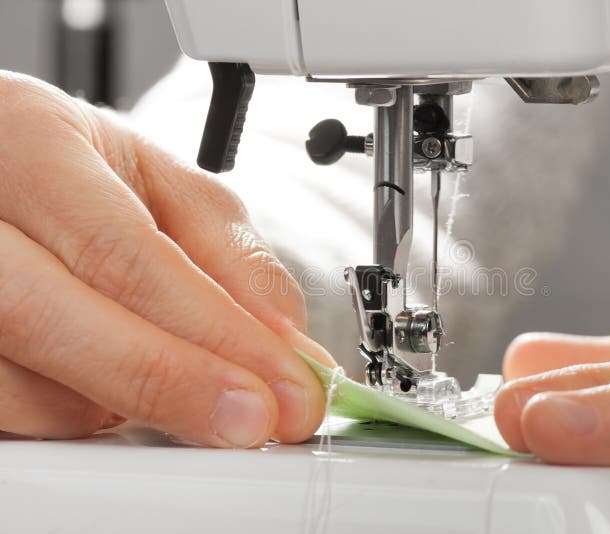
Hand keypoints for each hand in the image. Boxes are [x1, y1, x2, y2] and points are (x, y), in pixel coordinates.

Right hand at [0, 71, 334, 447]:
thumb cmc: (79, 171)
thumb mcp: (162, 183)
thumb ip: (231, 257)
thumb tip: (288, 347)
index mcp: (28, 143)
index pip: (119, 252)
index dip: (212, 331)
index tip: (286, 385)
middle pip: (46, 318)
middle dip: (170, 382)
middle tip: (253, 418)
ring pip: (21, 385)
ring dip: (117, 400)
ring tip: (164, 367)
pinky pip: (10, 413)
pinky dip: (75, 410)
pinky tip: (102, 376)